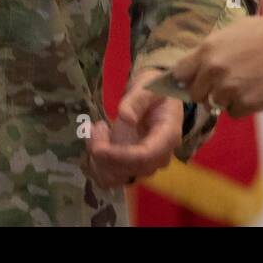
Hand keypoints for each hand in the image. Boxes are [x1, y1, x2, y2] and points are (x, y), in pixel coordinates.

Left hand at [84, 68, 182, 189]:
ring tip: (93, 131)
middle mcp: (158, 156)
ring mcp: (145, 164)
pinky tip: (96, 140)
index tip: (98, 148)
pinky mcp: (132, 165)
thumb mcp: (149, 85)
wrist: (159, 98)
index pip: (145, 156)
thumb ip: (137, 100)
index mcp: (168, 136)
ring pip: (116, 177)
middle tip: (94, 126)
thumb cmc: (156, 89)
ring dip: (97, 160)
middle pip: (129, 169)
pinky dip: (96, 164)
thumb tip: (126, 117)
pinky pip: (111, 176)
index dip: (119, 157)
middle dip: (104, 154)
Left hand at [170, 15, 262, 117]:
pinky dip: (245, 106)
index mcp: (208, 49)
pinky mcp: (247, 103)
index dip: (186, 79)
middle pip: (195, 94)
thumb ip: (214, 49)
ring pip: (216, 104)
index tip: (193, 81)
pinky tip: (260, 89)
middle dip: (208, 91)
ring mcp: (230, 88)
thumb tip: (199, 65)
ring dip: (228, 99)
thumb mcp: (234, 31)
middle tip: (228, 84)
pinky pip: (235, 113)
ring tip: (249, 83)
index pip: (179, 72)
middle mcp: (214, 69)